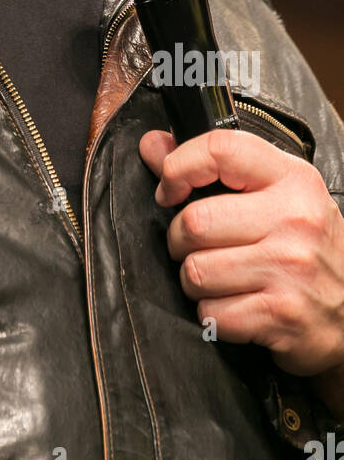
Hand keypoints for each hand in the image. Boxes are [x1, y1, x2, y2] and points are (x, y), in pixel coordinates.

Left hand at [138, 127, 343, 380]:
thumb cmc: (307, 247)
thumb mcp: (274, 194)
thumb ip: (211, 167)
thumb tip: (152, 145)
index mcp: (292, 178)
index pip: (221, 149)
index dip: (179, 166)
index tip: (170, 188)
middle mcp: (295, 219)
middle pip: (195, 220)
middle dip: (181, 240)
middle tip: (199, 247)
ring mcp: (290, 268)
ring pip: (195, 271)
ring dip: (195, 280)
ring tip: (220, 278)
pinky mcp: (282, 314)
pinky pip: (211, 313)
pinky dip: (213, 315)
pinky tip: (236, 306)